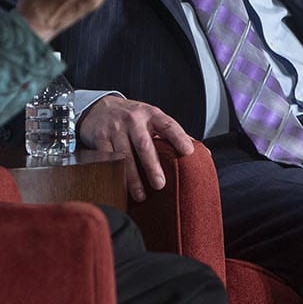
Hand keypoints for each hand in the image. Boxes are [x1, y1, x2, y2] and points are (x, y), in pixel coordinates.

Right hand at [77, 96, 195, 201]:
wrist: (98, 108)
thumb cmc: (133, 118)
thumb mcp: (152, 119)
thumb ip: (173, 135)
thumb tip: (204, 153)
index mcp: (151, 114)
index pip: (168, 125)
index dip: (179, 137)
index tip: (188, 151)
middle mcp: (133, 120)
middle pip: (144, 144)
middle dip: (152, 165)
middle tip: (160, 184)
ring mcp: (115, 129)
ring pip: (124, 156)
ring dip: (132, 178)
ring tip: (141, 195)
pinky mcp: (99, 138)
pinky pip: (107, 159)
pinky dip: (114, 175)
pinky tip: (120, 188)